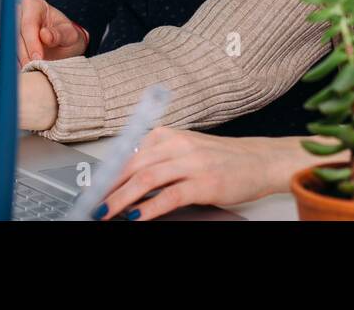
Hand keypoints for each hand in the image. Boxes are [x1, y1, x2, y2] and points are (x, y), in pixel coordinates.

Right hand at [0, 0, 87, 67]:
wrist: (64, 47)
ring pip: (2, 41)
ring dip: (9, 58)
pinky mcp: (2, 42)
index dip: (32, 43)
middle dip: (22, 54)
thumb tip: (44, 35)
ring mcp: (8, 27)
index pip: (28, 24)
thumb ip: (59, 34)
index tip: (38, 58)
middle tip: (31, 69)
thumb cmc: (66, 37)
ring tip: (19, 71)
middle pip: (14, 35)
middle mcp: (17, 13)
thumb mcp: (70, 35)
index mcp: (34, 4)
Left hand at [92, 128, 283, 220]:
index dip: (106, 173)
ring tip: (106, 212)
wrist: (261, 161)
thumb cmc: (225, 159)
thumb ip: (159, 159)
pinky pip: (169, 196)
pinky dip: (149, 208)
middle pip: (133, 165)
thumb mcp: (188, 151)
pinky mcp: (204, 183)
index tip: (92, 189)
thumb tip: (126, 180)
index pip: (129, 153)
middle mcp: (179, 145)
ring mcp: (192, 163)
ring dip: (121, 199)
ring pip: (146, 179)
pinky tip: (137, 217)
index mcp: (170, 135)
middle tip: (92, 204)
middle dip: (108, 188)